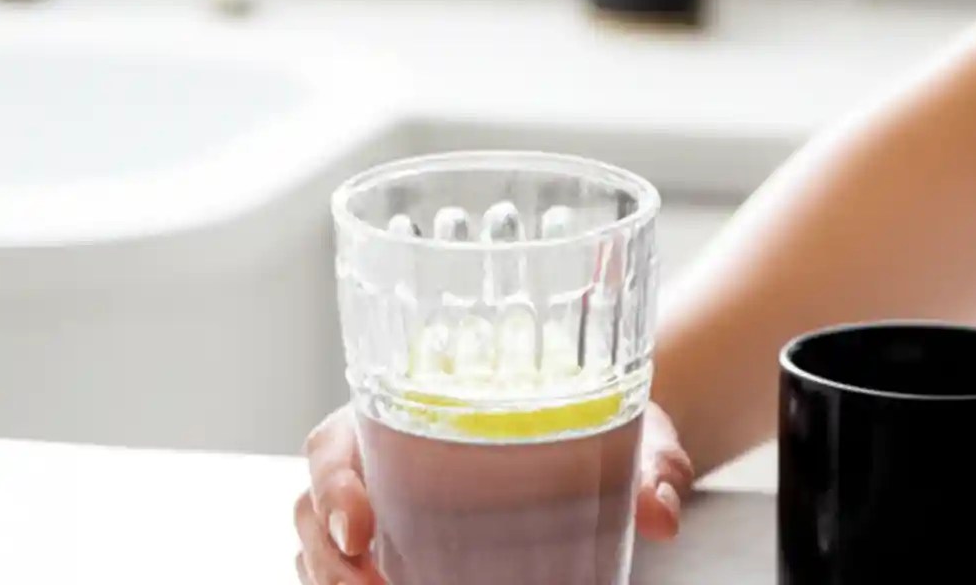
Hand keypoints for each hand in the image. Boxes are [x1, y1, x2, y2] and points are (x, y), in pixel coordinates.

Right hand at [293, 402, 692, 583]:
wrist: (609, 435)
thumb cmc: (601, 419)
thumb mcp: (629, 434)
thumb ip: (651, 465)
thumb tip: (661, 511)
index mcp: (416, 407)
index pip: (339, 440)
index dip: (333, 484)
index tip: (359, 529)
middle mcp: (386, 452)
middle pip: (314, 501)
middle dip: (326, 558)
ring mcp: (387, 498)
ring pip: (319, 541)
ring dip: (331, 580)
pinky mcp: (402, 538)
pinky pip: (349, 566)